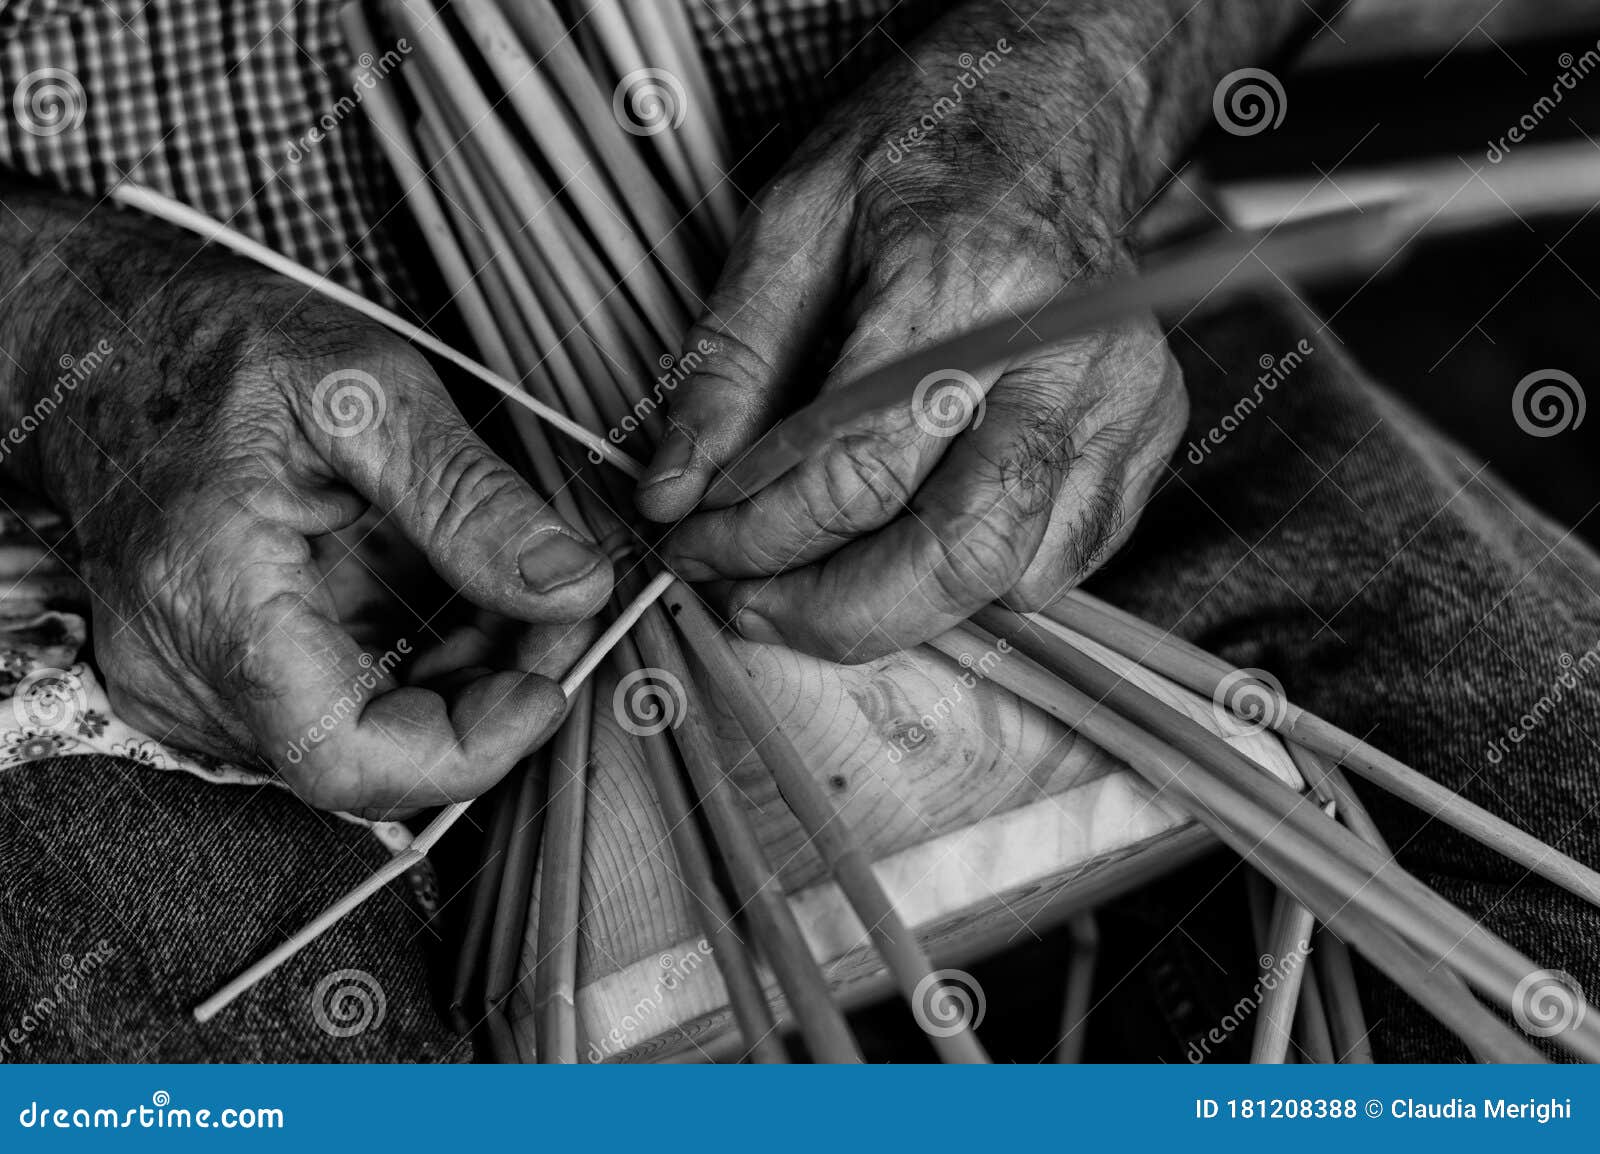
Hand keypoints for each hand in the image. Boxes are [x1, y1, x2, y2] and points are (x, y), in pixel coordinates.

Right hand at [34, 277, 610, 817]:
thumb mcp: (364, 389)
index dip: (471, 750)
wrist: (108, 341)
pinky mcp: (217, 670)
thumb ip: (469, 499)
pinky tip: (456, 588)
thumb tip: (572, 586)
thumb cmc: (217, 348)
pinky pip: (340, 698)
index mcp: (212, 599)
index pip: (349, 760)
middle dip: (487, 691)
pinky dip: (419, 657)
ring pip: (367, 730)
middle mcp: (186, 667)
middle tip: (561, 610)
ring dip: (463, 673)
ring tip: (512, 581)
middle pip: (373, 750)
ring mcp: (195, 678)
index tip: (552, 686)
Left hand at [635, 15, 1185, 661]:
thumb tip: (675, 493)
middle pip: (956, 555)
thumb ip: (727, 365)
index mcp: (963, 285)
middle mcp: (1063, 355)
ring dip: (903, 604)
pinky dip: (977, 578)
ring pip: (1013, 579)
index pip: (857, 471)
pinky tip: (919, 525)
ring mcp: (1122, 400)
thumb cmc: (916, 153)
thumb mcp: (790, 225)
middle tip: (750, 604)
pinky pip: (1061, 564)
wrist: (1053, 110)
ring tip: (826, 564)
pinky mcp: (1151, 432)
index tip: (694, 547)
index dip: (761, 536)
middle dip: (835, 615)